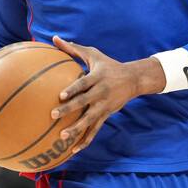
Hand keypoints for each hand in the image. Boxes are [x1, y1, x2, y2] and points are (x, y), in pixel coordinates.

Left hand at [48, 36, 164, 154]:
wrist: (134, 79)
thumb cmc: (109, 65)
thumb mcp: (94, 55)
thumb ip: (73, 48)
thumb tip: (54, 38)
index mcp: (97, 78)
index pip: (84, 84)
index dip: (73, 89)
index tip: (61, 95)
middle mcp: (101, 93)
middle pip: (84, 103)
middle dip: (69, 110)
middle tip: (54, 114)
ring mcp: (104, 106)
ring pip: (89, 120)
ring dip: (76, 129)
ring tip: (62, 136)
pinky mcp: (106, 115)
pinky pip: (95, 130)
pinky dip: (85, 140)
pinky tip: (74, 149)